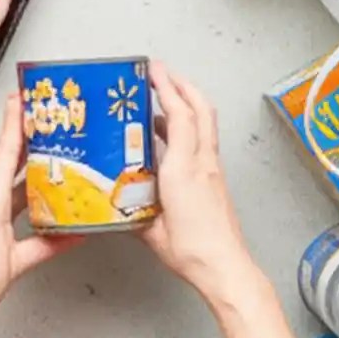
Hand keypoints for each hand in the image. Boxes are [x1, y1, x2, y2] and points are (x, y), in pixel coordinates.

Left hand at [0, 94, 81, 312]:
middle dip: (26, 136)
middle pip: (10, 161)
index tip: (22, 98)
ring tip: (52, 147)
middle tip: (42, 114)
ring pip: (16, 182)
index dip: (15, 125)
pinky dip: (38, 201)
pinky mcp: (0, 234)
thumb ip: (47, 244)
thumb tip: (78, 234)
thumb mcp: (14, 258)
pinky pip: (21, 208)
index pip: (5, 153)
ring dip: (31, 164)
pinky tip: (56, 203)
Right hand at [141, 63, 257, 296]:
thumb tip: (114, 200)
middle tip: (162, 74)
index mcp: (184, 170)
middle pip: (200, 109)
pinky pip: (203, 143)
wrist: (224, 267)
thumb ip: (131, 209)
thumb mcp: (149, 229)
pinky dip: (188, 128)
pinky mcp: (216, 180)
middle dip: (182, 85)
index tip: (154, 71)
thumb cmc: (191, 251)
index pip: (180, 116)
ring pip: (205, 124)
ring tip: (164, 100)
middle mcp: (203, 164)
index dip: (167, 88)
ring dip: (187, 104)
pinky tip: (171, 137)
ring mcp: (213, 170)